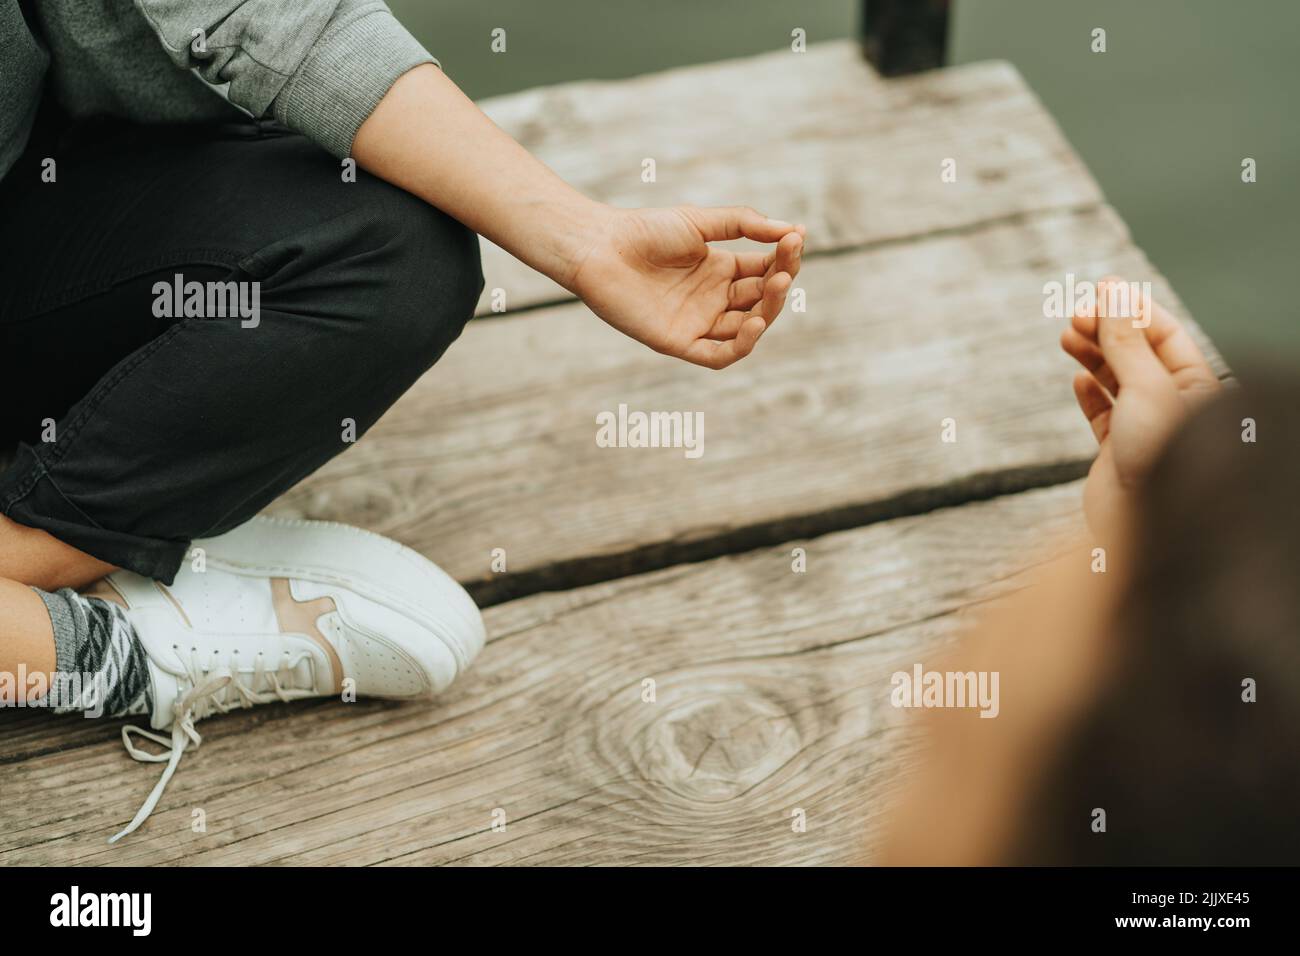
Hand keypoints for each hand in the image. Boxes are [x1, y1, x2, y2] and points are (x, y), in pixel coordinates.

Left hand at [569, 205, 804, 368]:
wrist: (600, 248)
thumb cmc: (644, 231)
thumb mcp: (700, 222)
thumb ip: (743, 225)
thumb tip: (792, 229)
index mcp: (720, 270)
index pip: (765, 270)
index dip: (784, 258)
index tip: (796, 238)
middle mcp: (713, 299)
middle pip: (761, 300)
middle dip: (779, 284)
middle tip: (786, 267)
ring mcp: (698, 322)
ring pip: (747, 329)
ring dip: (768, 311)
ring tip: (777, 286)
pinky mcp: (679, 342)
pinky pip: (718, 355)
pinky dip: (741, 345)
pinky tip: (755, 323)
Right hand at [1060, 276, 1220, 535]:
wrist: (1142, 525)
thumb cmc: (1158, 455)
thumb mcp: (1145, 387)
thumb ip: (1125, 341)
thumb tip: (1112, 294)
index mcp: (1198, 388)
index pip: (1165, 336)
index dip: (1133, 311)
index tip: (1101, 288)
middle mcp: (1173, 407)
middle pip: (1138, 355)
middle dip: (1107, 331)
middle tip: (1075, 314)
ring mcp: (1143, 431)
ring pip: (1116, 381)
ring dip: (1093, 356)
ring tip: (1067, 337)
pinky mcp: (1115, 454)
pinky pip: (1102, 415)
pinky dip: (1089, 394)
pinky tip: (1078, 378)